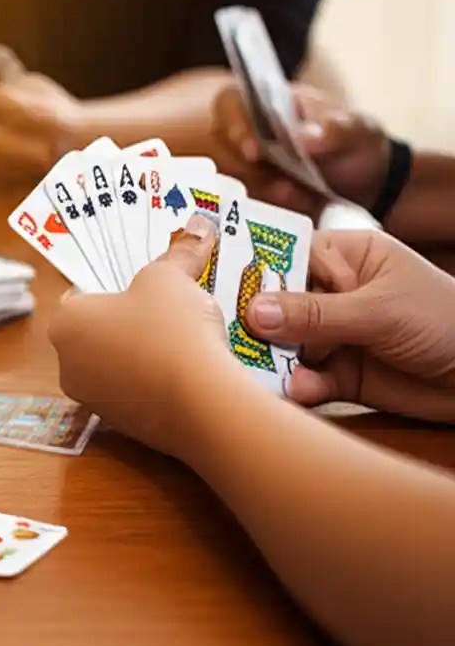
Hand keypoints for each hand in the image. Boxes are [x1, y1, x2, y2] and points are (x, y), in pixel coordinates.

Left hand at [49, 216, 244, 458]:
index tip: (144, 282)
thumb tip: (199, 226)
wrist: (201, 403)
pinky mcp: (122, 427)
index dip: (114, 284)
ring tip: (184, 336)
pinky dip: (156, 380)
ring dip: (143, 351)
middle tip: (167, 305)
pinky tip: (187, 370)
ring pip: (117, 364)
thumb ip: (180, 253)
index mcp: (65, 323)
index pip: (81, 294)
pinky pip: (138, 392)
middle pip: (98, 331)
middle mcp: (67, 364)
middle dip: (129, 319)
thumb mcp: (173, 278)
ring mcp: (92, 400)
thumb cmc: (171, 329)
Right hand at [212, 83, 390, 209]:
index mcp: (264, 104)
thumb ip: (334, 129)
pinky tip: (299, 212)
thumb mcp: (357, 130)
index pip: (230, 104)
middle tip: (286, 188)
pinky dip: (271, 215)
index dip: (234, 125)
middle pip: (223, 152)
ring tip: (304, 201)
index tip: (254, 150)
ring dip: (267, 198)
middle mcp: (244, 136)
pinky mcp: (251, 201)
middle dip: (253, 174)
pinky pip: (245, 211)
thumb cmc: (354, 143)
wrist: (366, 185)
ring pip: (232, 186)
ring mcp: (244, 171)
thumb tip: (304, 137)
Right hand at [242, 230, 454, 421]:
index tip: (213, 285)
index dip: (251, 269)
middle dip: (254, 323)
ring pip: (283, 345)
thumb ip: (317, 313)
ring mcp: (333, 335)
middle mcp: (332, 293)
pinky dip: (297, 387)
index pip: (286, 255)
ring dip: (272, 360)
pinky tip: (299, 391)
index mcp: (344, 257)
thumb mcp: (381, 310)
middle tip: (226, 336)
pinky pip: (304, 379)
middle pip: (275, 304)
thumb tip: (254, 311)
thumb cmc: (447, 321)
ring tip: (259, 372)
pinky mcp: (338, 375)